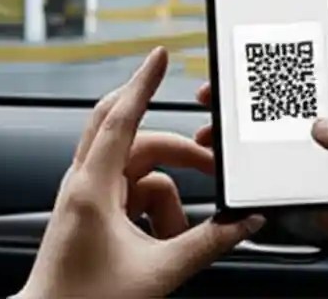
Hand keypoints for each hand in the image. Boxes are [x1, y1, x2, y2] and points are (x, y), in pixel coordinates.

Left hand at [16, 48, 264, 298]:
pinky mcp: (90, 212)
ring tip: (172, 241)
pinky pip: (132, 194)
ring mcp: (85, 197)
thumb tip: (243, 222)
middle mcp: (84, 184)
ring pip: (139, 172)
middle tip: (213, 166)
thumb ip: (208, 244)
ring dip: (166, 202)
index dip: (143, 83)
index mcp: (91, 189)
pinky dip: (153, 214)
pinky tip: (159, 243)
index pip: (120, 119)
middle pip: (136, 139)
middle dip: (178, 153)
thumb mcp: (159, 273)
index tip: (160, 55)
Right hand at [194, 67, 327, 298]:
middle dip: (256, 98)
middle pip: (293, 104)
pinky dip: (251, 168)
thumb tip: (324, 127)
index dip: (295, 63)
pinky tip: (234, 167)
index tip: (259, 59)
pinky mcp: (313, 190)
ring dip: (246, 134)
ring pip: (279, 137)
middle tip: (223, 96)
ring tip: (216, 134)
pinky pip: (276, 172)